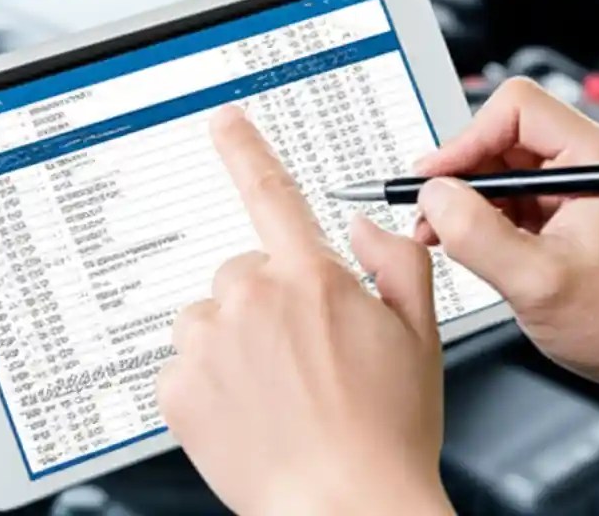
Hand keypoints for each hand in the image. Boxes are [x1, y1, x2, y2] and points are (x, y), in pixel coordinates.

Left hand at [156, 106, 452, 515]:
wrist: (347, 507)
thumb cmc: (387, 432)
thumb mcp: (420, 335)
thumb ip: (396, 263)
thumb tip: (360, 228)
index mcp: (312, 278)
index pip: (271, 193)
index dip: (244, 149)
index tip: (223, 121)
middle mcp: (252, 299)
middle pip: (241, 274)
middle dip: (265, 301)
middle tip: (300, 356)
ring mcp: (209, 343)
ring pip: (209, 318)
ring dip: (233, 342)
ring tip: (276, 392)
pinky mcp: (178, 388)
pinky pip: (184, 366)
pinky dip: (208, 384)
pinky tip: (248, 413)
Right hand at [414, 78, 598, 401]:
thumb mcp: (538, 283)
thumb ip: (477, 235)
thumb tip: (434, 196)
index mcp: (598, 158)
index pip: (517, 108)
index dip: (466, 139)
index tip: (434, 180)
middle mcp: (595, 161)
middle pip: (507, 136)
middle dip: (462, 174)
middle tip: (430, 216)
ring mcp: (587, 187)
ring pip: (509, 169)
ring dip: (472, 200)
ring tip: (445, 238)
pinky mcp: (578, 213)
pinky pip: (522, 198)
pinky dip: (491, 219)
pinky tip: (475, 250)